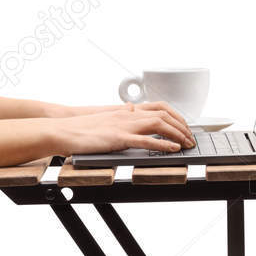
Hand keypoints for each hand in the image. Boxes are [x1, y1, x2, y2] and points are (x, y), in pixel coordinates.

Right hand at [57, 101, 194, 155]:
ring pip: (159, 124)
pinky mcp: (118, 138)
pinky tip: (173, 149)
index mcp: (126, 111)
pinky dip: (162, 144)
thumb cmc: (82, 126)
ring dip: (177, 134)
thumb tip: (132, 108)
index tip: (185, 127)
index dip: (176, 116)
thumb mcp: (105, 116)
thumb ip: (121, 113)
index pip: (159, 107)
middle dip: (182, 126)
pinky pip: (145, 140)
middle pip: (164, 115)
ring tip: (187, 144)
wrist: (64, 129)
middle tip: (191, 139)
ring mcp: (124, 125)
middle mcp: (128, 115)